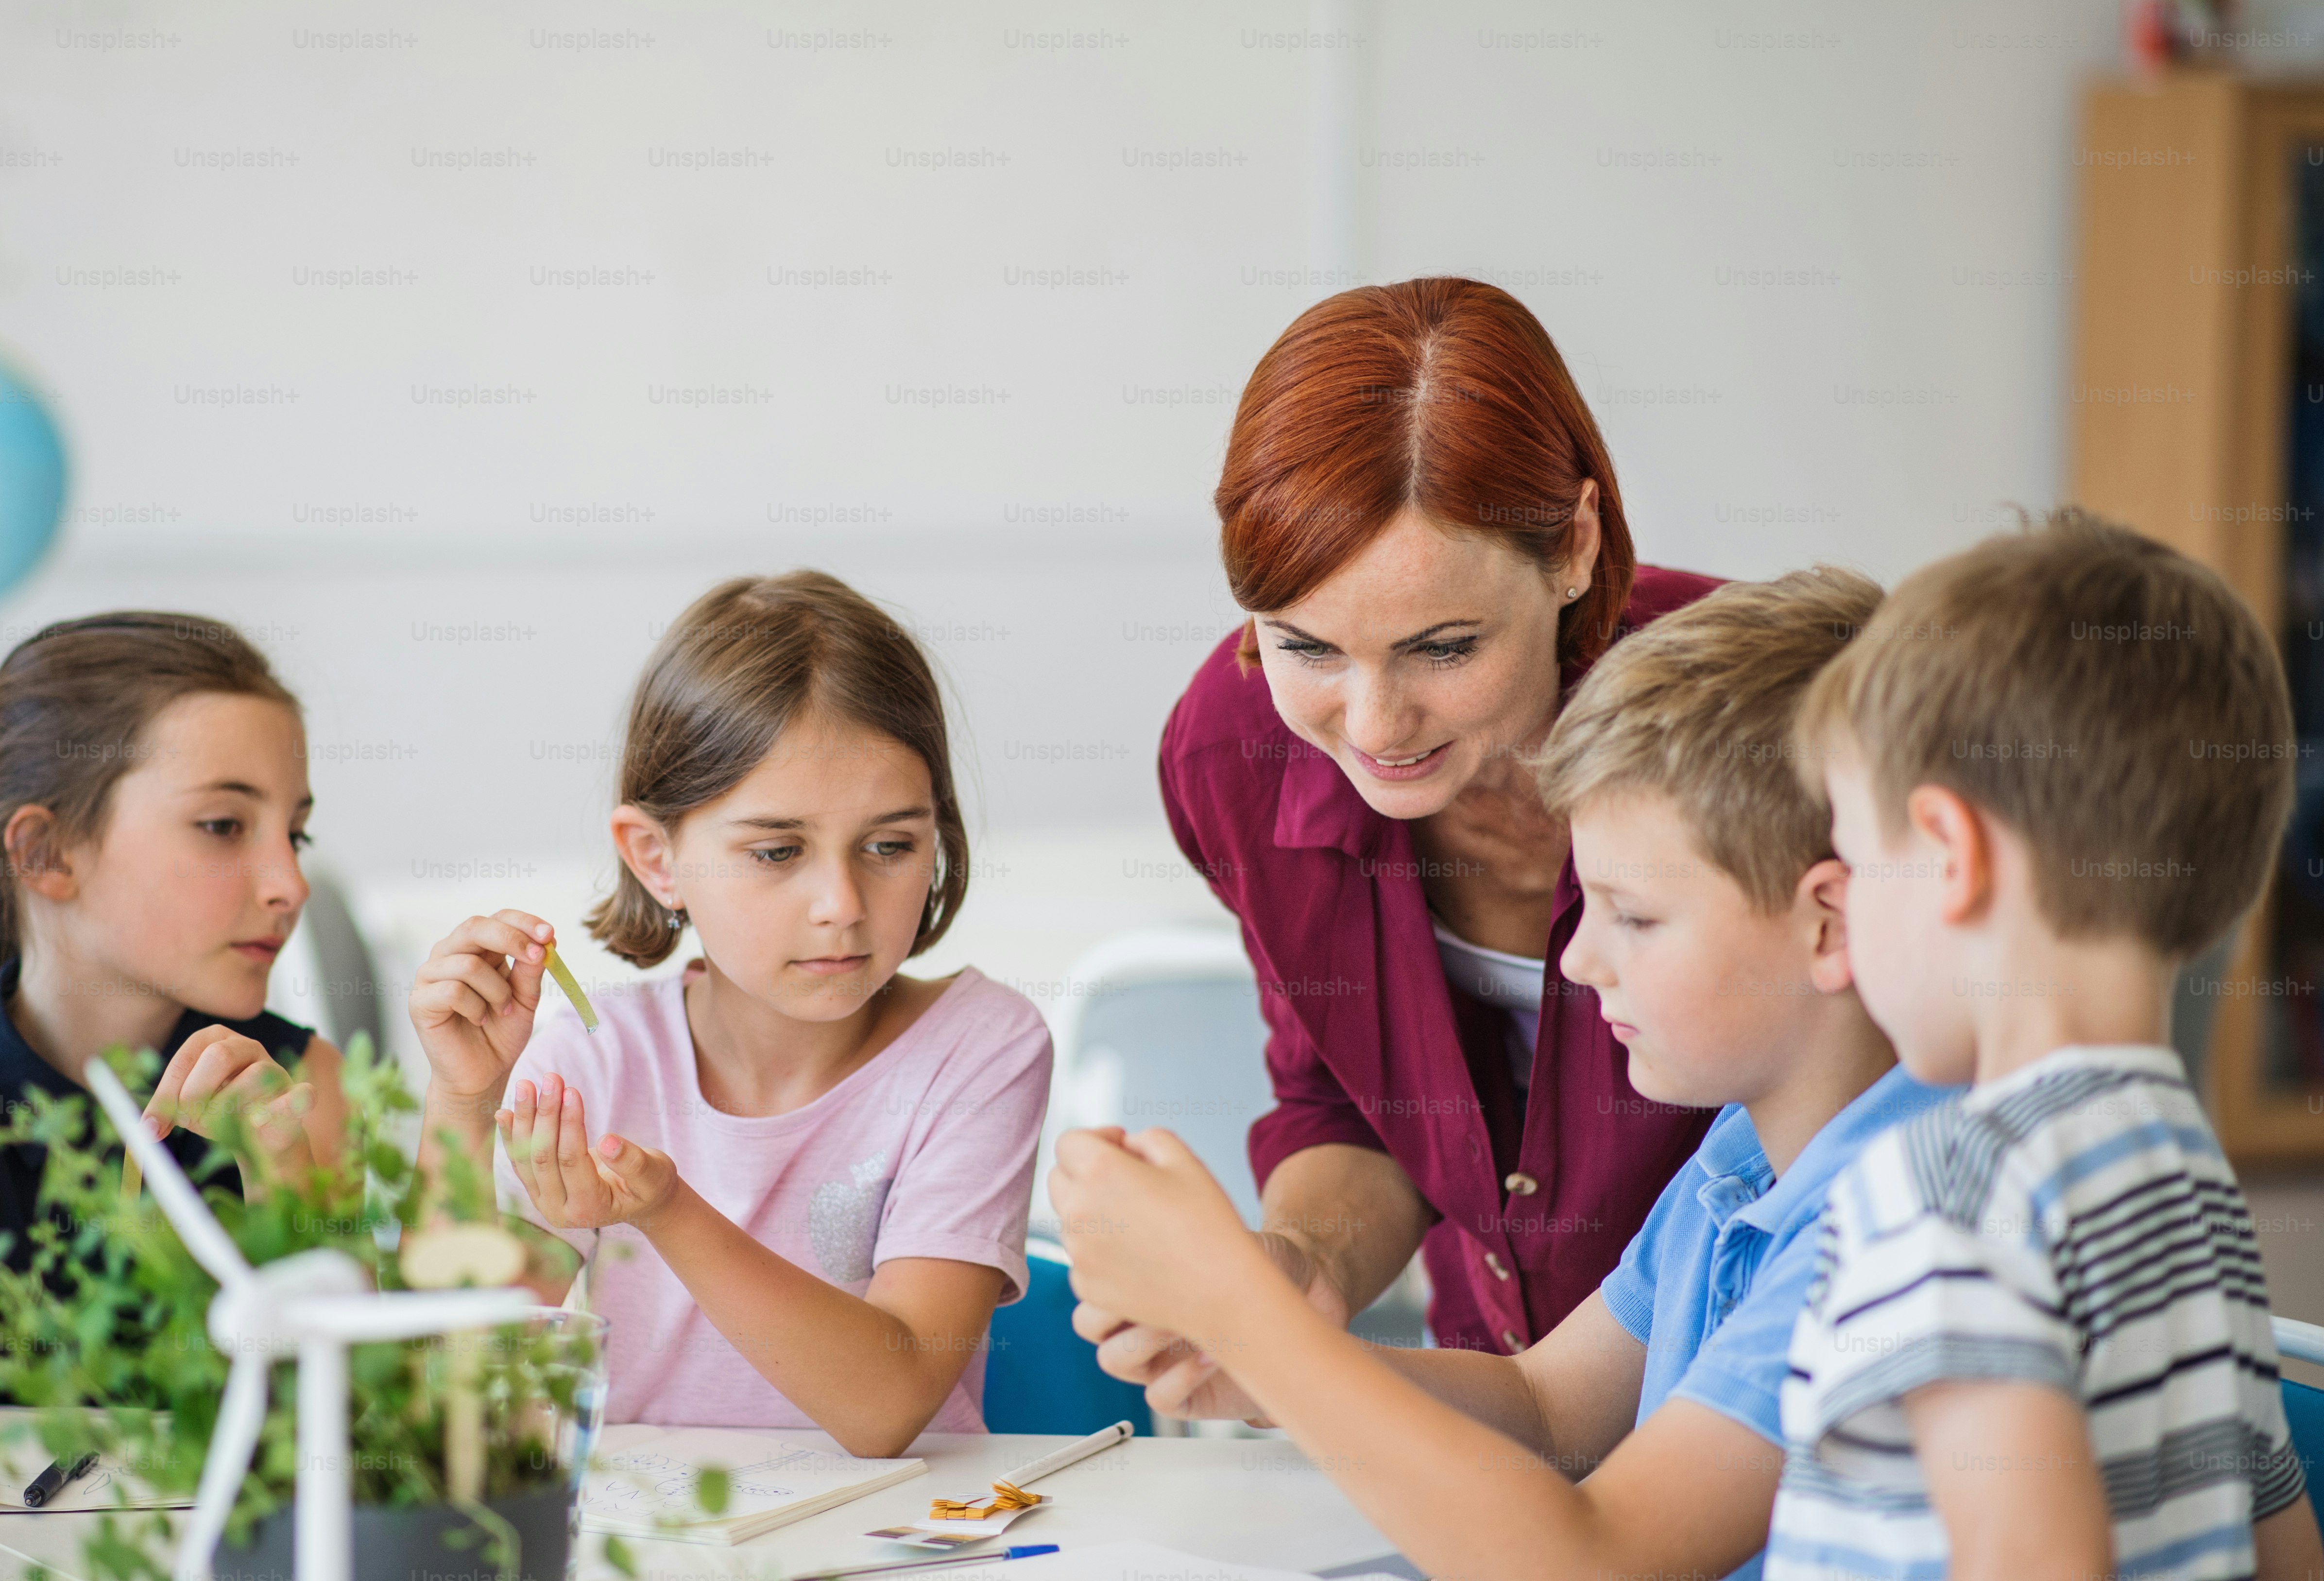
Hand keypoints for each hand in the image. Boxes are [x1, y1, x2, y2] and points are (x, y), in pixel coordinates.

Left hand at [145, 1025, 314, 1176]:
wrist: (262, 1142)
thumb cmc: (221, 1115)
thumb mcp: (187, 1108)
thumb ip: (167, 1110)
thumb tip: (146, 1129)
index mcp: (217, 1040)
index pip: (187, 1056)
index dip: (168, 1092)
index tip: (155, 1126)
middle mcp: (249, 1047)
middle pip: (220, 1055)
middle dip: (198, 1093)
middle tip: (190, 1121)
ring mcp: (277, 1069)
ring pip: (256, 1077)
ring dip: (232, 1110)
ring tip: (222, 1129)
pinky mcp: (300, 1095)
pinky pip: (299, 1095)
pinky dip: (282, 1110)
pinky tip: (261, 1124)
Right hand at [410, 910, 554, 1103]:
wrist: (483, 1073)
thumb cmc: (502, 1032)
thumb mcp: (525, 998)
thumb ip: (531, 970)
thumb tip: (545, 940)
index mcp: (476, 948)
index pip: (496, 919)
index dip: (523, 922)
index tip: (549, 933)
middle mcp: (449, 955)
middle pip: (475, 927)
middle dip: (511, 939)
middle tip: (536, 956)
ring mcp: (430, 976)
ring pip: (468, 964)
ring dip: (497, 990)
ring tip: (502, 1010)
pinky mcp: (419, 1001)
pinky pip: (453, 990)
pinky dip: (476, 1007)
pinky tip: (479, 1020)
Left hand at [497, 1073, 677, 1230]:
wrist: (638, 1201)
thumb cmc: (650, 1184)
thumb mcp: (652, 1174)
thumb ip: (632, 1162)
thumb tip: (608, 1142)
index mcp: (589, 1209)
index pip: (572, 1160)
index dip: (570, 1125)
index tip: (572, 1090)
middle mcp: (559, 1211)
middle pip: (545, 1157)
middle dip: (546, 1115)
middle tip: (550, 1079)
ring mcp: (544, 1203)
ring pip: (526, 1157)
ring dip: (524, 1119)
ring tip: (526, 1085)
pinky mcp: (537, 1191)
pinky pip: (519, 1161)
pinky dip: (510, 1136)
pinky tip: (503, 1112)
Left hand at [1050, 1126, 1277, 1346]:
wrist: (1223, 1291)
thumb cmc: (1208, 1221)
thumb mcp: (1184, 1159)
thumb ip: (1146, 1138)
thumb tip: (1126, 1147)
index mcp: (1099, 1171)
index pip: (1069, 1142)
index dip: (1097, 1139)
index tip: (1123, 1150)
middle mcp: (1078, 1211)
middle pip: (1059, 1179)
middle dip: (1086, 1173)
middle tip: (1127, 1184)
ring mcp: (1078, 1253)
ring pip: (1069, 1220)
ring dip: (1092, 1213)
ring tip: (1139, 1224)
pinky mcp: (1086, 1285)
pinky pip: (1080, 1259)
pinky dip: (1099, 1253)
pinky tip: (1137, 1256)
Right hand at [1072, 1231, 1340, 1422]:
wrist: (1308, 1286)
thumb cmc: (1261, 1257)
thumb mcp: (1218, 1223)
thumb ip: (1176, 1212)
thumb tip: (1136, 1176)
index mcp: (1143, 1279)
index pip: (1088, 1278)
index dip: (1096, 1270)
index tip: (1125, 1255)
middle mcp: (1146, 1319)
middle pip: (1089, 1323)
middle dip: (1111, 1309)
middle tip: (1151, 1296)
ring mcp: (1163, 1358)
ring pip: (1114, 1360)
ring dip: (1140, 1342)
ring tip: (1180, 1324)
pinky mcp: (1190, 1395)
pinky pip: (1159, 1397)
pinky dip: (1176, 1379)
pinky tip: (1208, 1357)